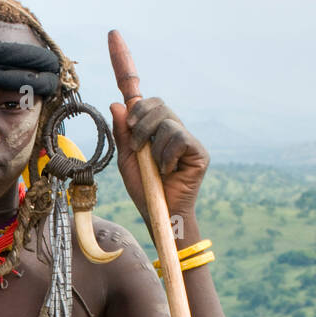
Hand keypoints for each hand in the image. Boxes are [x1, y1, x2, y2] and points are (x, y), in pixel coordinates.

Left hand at [110, 96, 209, 231]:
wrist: (159, 213)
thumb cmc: (144, 189)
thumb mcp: (127, 159)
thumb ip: (123, 133)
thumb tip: (116, 105)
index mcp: (159, 132)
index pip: (154, 104)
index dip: (140, 106)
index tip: (129, 123)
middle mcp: (176, 132)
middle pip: (161, 107)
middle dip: (143, 125)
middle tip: (136, 147)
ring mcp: (189, 141)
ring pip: (169, 124)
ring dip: (155, 149)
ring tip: (155, 168)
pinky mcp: (199, 153)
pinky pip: (180, 139)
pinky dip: (168, 156)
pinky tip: (167, 171)